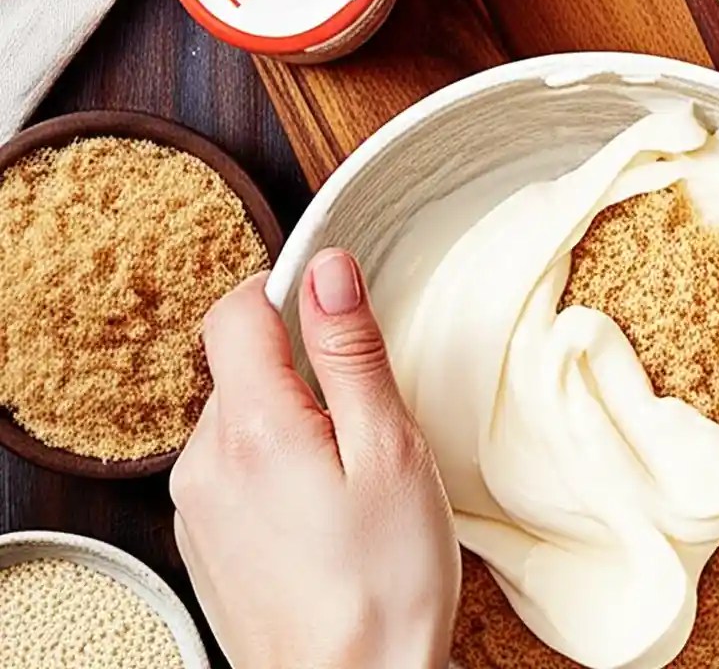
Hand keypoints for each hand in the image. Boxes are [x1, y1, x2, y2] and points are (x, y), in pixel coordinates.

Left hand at [171, 249, 459, 668]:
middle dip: (304, 375)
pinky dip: (277, 471)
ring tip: (350, 485)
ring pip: (241, 421)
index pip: (235, 312)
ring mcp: (197, 506)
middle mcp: (205, 461)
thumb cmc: (384, 581)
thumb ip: (351, 353)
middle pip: (242, 369)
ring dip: (292, 426)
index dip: (286, 293)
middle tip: (369, 429)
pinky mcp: (203, 541)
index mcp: (252, 427)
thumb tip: (328, 269)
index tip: (337, 313)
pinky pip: (235, 471)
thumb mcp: (389, 450)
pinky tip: (322, 519)